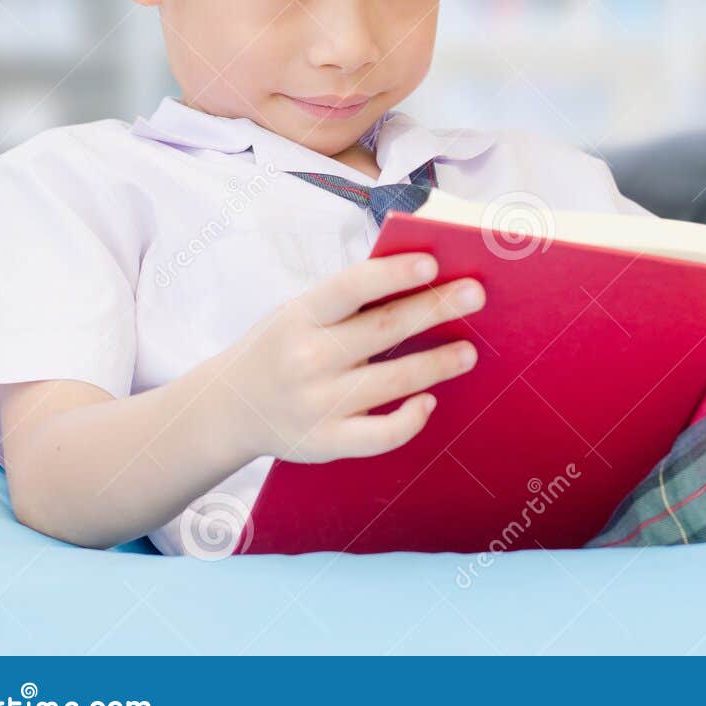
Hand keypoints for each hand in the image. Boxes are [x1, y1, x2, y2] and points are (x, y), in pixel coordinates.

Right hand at [222, 251, 484, 462]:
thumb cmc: (281, 348)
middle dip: (434, 309)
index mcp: (300, 316)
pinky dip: (409, 420)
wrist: (230, 408)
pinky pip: (379, 435)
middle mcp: (306, 358)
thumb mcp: (299, 314)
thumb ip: (348, 301)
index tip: (432, 263)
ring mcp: (317, 403)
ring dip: (436, 364)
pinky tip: (428, 402)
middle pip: (382, 329)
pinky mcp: (326, 441)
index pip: (350, 288)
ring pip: (391, 381)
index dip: (392, 274)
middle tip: (476, 295)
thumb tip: (421, 279)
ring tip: (468, 352)